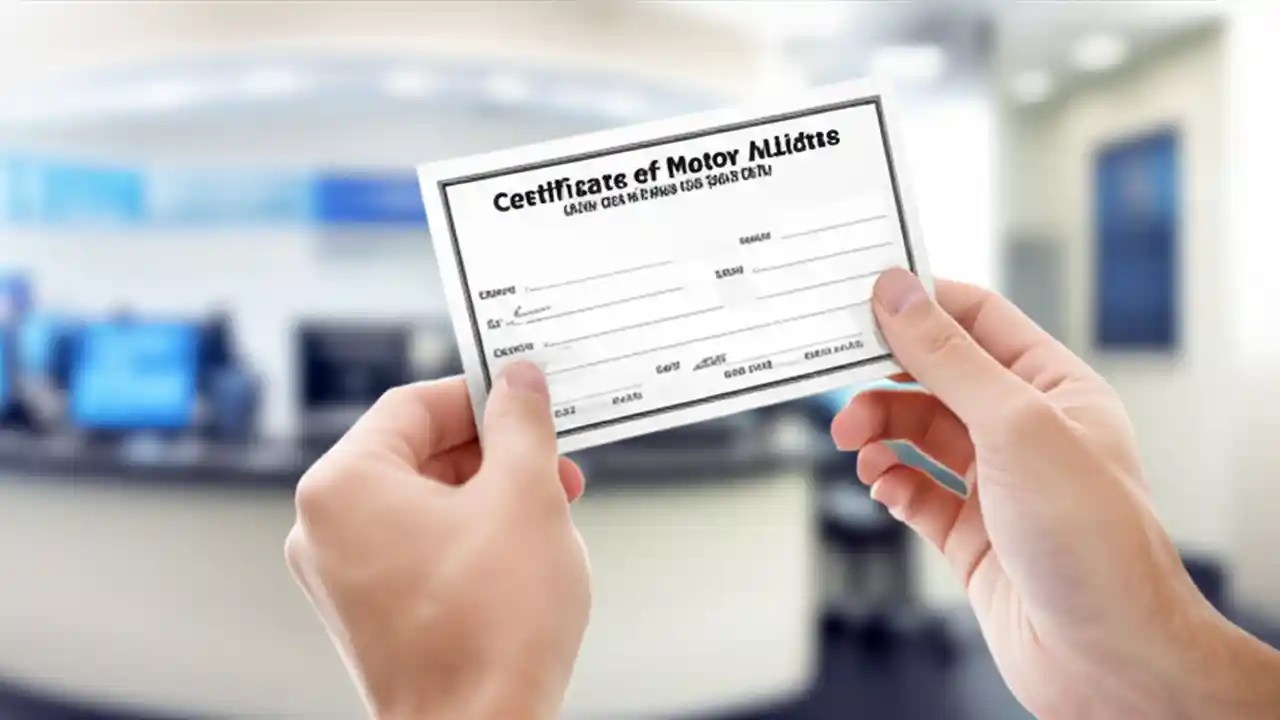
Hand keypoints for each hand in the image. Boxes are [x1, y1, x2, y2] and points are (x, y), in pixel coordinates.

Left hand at [286, 362, 589, 719]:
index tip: (525, 399)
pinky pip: (418, 546)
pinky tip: (521, 553)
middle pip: (417, 453)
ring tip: (549, 514)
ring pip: (423, 502)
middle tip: (553, 464)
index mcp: (344, 487)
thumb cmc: (492, 629)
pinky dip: (469, 536)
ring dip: (490, 495)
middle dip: (495, 453)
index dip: (480, 396)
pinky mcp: (369, 613)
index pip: (413, 404)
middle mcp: (325, 529)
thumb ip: (521, 424)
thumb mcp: (525, 496)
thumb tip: (519, 382)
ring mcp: (342, 576)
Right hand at [832, 269, 1279, 718]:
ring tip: (855, 447)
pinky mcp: (973, 536)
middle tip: (843, 395)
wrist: (1106, 656)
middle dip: (886, 382)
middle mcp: (1027, 433)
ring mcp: (998, 485)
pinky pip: (916, 493)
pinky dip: (891, 485)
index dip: (923, 305)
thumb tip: (899, 294)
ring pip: (919, 437)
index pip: (979, 321)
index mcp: (1055, 389)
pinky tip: (885, 489)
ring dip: (880, 434)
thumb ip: (949, 357)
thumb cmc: (1092, 540)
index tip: (865, 301)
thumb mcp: (1015, 425)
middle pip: (937, 380)